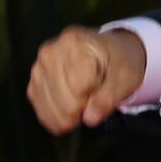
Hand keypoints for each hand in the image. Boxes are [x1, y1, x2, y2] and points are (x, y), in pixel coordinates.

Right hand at [27, 26, 146, 134]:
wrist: (108, 54)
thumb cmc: (118, 61)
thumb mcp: (126, 75)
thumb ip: (110, 97)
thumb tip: (90, 119)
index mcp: (73, 42)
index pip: (81, 87)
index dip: (97, 94)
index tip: (104, 81)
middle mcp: (49, 52)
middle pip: (67, 103)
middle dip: (86, 105)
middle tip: (96, 88)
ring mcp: (38, 70)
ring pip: (55, 112)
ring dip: (74, 113)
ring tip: (85, 93)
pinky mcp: (34, 86)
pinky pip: (45, 115)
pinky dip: (62, 118)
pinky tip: (74, 105)